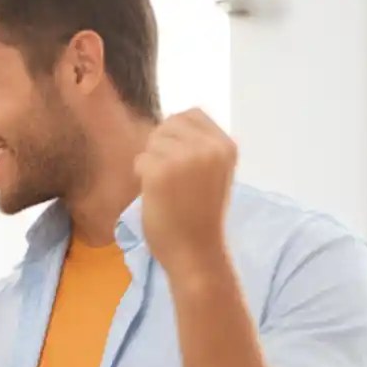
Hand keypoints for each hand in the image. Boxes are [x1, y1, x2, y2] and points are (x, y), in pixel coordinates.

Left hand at [134, 108, 237, 278]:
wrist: (196, 253)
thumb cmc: (201, 216)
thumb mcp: (214, 173)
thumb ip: (200, 148)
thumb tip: (169, 123)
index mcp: (226, 146)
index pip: (192, 114)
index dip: (177, 132)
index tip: (177, 158)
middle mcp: (209, 147)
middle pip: (169, 124)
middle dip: (161, 145)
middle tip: (168, 176)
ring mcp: (185, 158)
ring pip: (152, 141)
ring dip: (151, 161)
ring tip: (164, 187)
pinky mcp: (161, 172)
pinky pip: (140, 160)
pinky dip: (141, 176)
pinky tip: (154, 195)